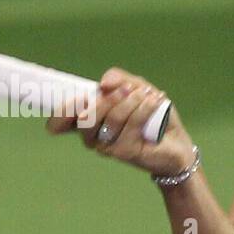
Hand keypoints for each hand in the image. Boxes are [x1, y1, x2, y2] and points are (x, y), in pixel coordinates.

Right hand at [45, 67, 195, 178]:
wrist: (176, 142)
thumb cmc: (152, 116)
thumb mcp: (136, 89)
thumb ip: (119, 80)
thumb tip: (103, 82)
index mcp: (88, 121)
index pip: (61, 120)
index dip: (57, 112)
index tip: (59, 98)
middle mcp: (92, 136)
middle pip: (84, 117)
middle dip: (105, 99)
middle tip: (125, 89)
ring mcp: (106, 146)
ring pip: (109, 119)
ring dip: (129, 102)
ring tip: (146, 95)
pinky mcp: (124, 152)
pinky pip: (129, 125)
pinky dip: (143, 108)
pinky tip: (154, 102)